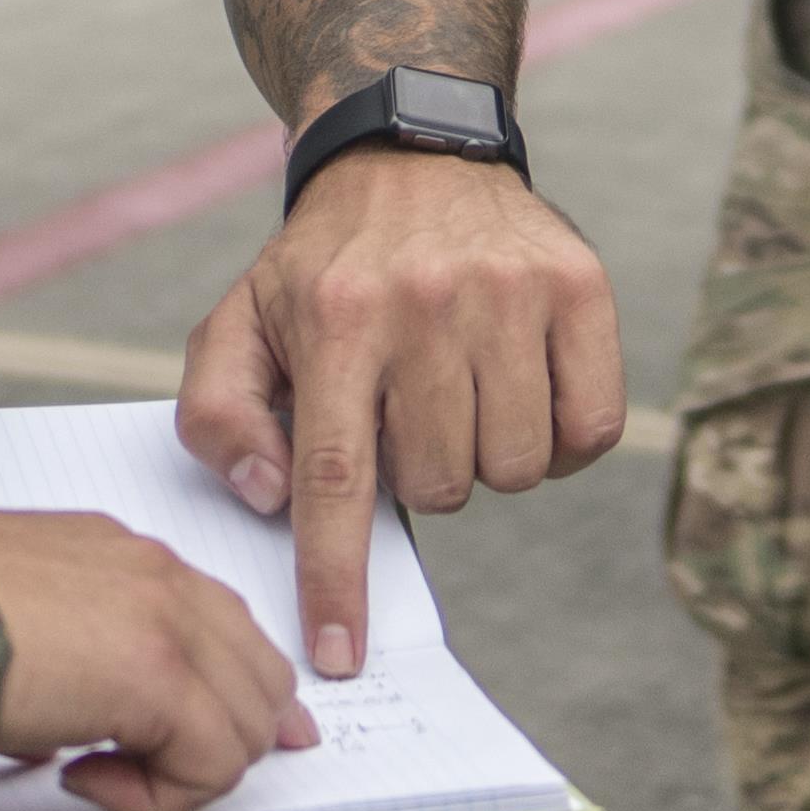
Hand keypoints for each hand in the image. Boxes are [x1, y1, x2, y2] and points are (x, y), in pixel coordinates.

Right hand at [0, 506, 316, 810]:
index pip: (227, 625)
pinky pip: (212, 763)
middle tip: (138, 780)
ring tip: (93, 772)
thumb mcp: (14, 624)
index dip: (235, 697)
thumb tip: (78, 738)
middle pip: (258, 676)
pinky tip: (81, 776)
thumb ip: (72, 660)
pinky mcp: (161, 676)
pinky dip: (157, 797)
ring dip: (180, 774)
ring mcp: (168, 620)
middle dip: (216, 745)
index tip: (217, 749)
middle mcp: (158, 575)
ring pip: (245, 725)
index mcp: (124, 556)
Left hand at [177, 144, 628, 678]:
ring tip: (460, 400)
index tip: (339, 655)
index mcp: (333, 320)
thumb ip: (218, 418)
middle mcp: (424, 303)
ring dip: (486, 459)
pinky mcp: (581, 286)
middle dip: (418, 475)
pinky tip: (523, 396)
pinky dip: (561, 440)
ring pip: (514, 468)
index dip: (337, 579)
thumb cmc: (322, 270)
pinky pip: (591, 430)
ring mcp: (510, 291)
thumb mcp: (238, 325)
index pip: (334, 479)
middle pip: (437, 483)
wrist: (414, 156)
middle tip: (406, 418)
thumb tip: (270, 497)